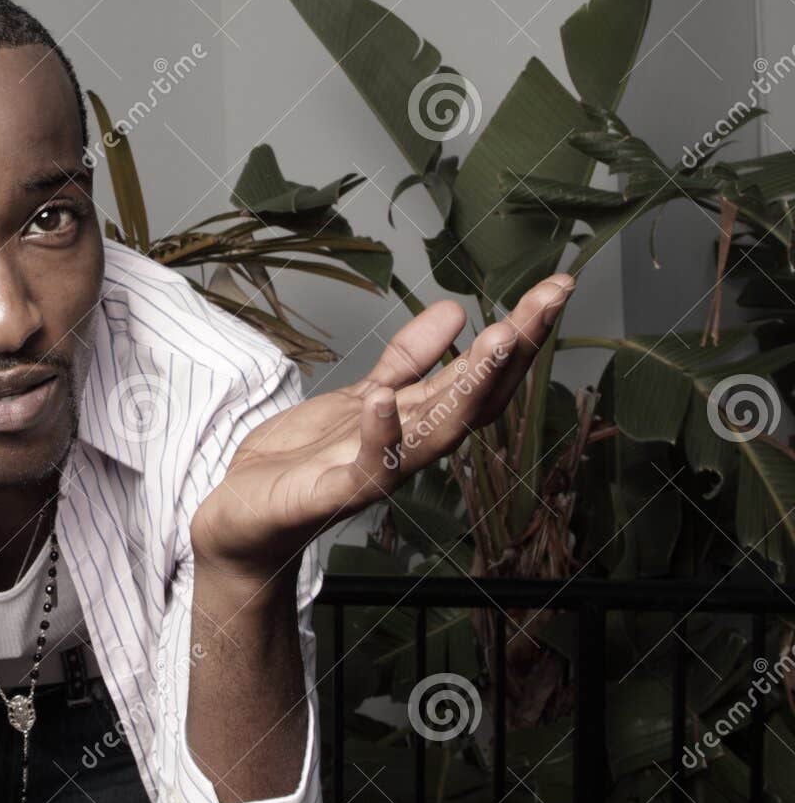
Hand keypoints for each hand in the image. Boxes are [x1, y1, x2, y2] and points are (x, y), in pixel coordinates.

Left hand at [190, 273, 574, 579]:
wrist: (243, 517)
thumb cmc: (302, 462)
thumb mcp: (360, 396)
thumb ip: (407, 361)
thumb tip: (456, 311)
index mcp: (416, 420)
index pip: (480, 374)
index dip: (520, 333)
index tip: (558, 286)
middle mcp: (407, 446)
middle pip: (474, 398)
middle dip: (514, 351)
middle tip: (551, 299)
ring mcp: (374, 472)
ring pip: (436, 432)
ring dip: (469, 388)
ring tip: (498, 339)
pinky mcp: (332, 494)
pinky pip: (365, 469)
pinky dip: (377, 437)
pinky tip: (383, 399)